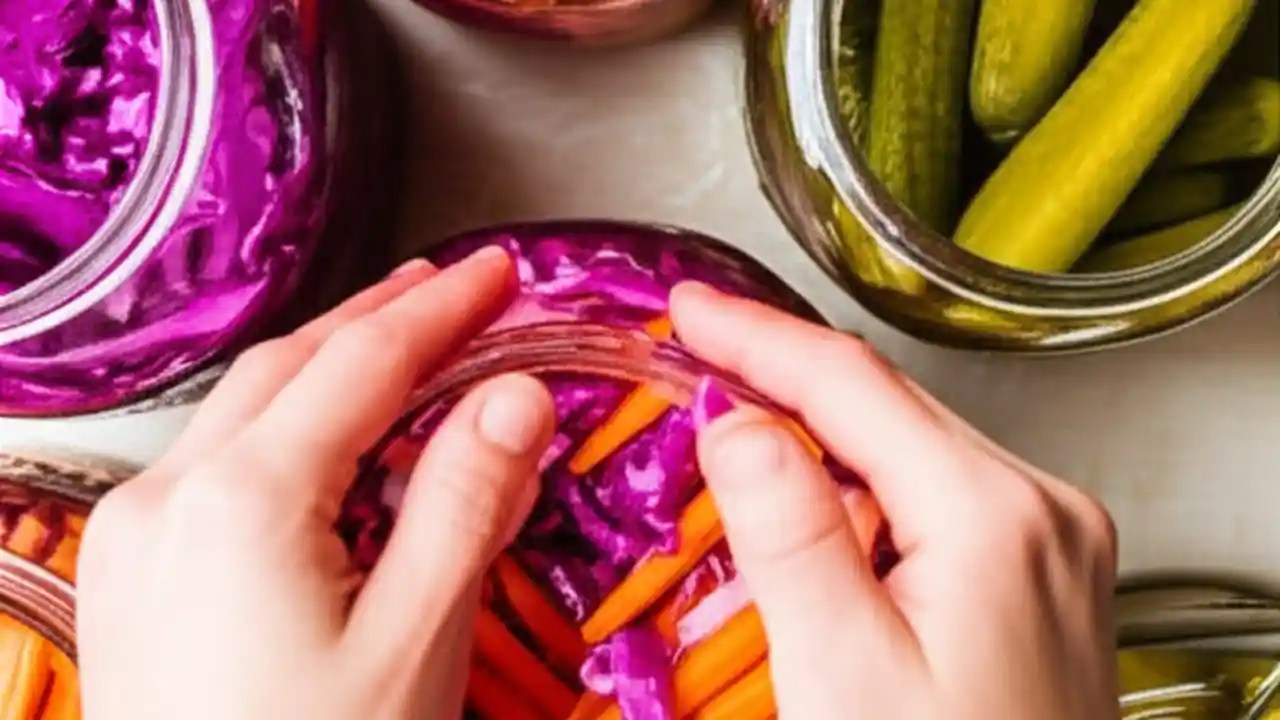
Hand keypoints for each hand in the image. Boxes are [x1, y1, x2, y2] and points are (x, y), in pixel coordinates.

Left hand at [76, 248, 556, 719]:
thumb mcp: (413, 644)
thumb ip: (464, 504)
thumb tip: (514, 397)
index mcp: (243, 502)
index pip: (363, 364)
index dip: (442, 309)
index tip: (498, 273)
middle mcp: (169, 500)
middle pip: (292, 367)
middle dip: (381, 319)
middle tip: (458, 292)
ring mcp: (135, 538)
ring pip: (246, 409)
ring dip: (331, 368)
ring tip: (405, 347)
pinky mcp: (130, 577)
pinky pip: (216, 464)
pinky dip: (287, 430)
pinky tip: (332, 444)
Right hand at [671, 282, 1119, 719]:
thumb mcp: (843, 673)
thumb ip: (789, 535)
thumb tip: (736, 418)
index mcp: (994, 516)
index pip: (852, 385)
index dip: (758, 337)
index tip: (689, 308)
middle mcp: (1039, 511)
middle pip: (884, 405)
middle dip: (781, 375)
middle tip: (696, 349)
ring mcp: (1046, 541)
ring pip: (904, 447)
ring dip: (814, 436)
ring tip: (733, 429)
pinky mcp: (1032, 573)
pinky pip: (928, 497)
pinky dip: (857, 491)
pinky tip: (809, 513)